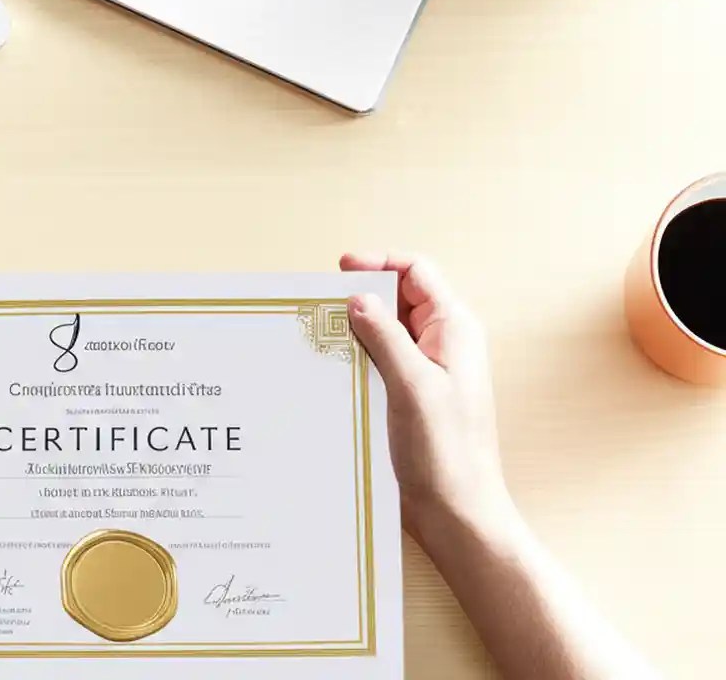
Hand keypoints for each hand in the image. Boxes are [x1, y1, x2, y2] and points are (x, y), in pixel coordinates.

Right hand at [340, 253, 512, 544]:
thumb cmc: (446, 453)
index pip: (416, 273)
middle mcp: (442, 344)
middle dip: (360, 297)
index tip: (340, 269)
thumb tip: (359, 299)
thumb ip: (386, 337)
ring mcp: (426, 371)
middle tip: (321, 307)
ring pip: (384, 331)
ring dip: (354, 331)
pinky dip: (355, 358)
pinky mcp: (409, 396)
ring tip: (319, 337)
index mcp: (454, 330)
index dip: (379, 264)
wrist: (455, 511)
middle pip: (397, 299)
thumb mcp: (413, 386)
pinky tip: (330, 368)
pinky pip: (379, 362)